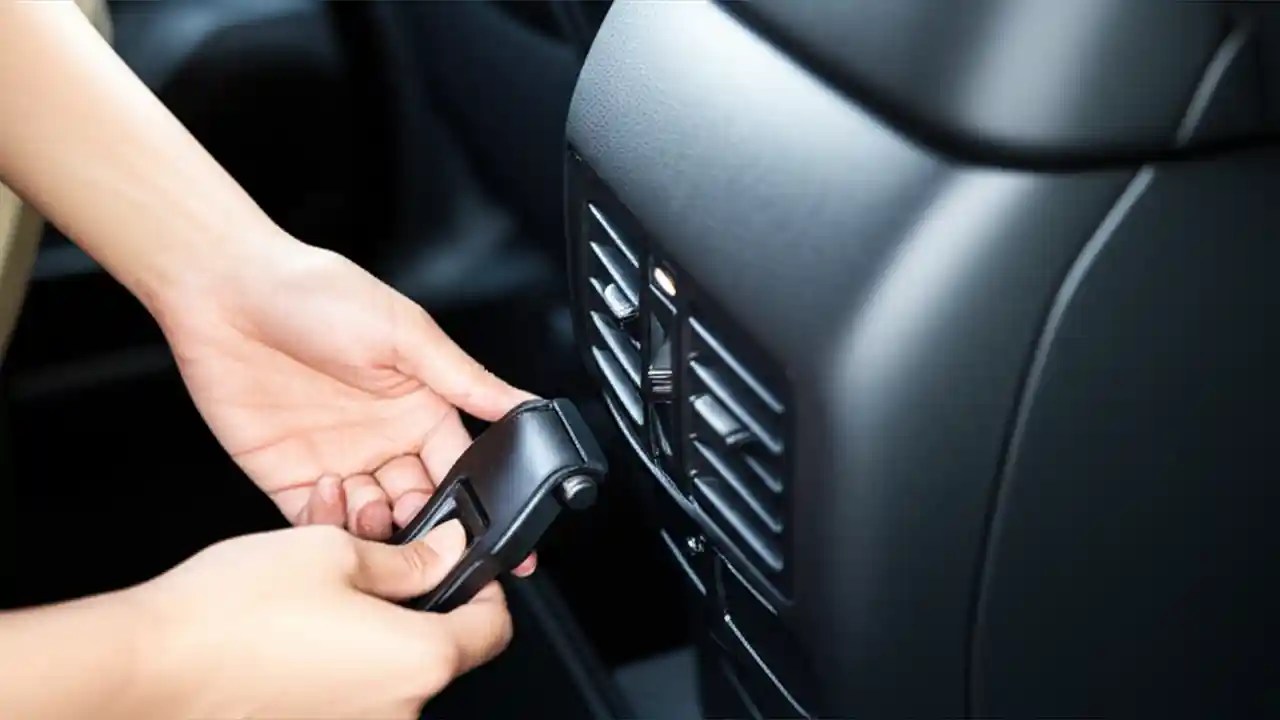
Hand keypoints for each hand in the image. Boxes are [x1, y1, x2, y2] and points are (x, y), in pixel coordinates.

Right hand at [133, 524, 509, 719]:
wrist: (149, 667)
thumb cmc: (236, 613)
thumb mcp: (338, 553)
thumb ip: (410, 557)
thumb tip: (448, 550)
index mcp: (420, 660)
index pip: (493, 628)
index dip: (486, 588)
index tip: (466, 565)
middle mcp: (397, 708)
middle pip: (435, 643)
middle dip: (410, 593)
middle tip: (372, 553)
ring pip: (384, 659)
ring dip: (366, 614)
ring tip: (319, 573)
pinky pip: (346, 683)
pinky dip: (336, 647)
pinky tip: (298, 613)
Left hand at [156, 236, 535, 566]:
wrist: (225, 291)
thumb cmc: (317, 293)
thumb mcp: (407, 334)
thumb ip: (466, 380)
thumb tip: (527, 405)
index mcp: (421, 406)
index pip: (465, 468)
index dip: (479, 502)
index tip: (488, 529)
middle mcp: (384, 439)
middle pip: (423, 506)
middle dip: (428, 525)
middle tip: (422, 518)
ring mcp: (338, 460)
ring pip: (374, 525)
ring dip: (381, 528)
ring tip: (374, 504)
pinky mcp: (289, 477)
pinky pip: (318, 522)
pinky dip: (330, 525)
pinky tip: (332, 492)